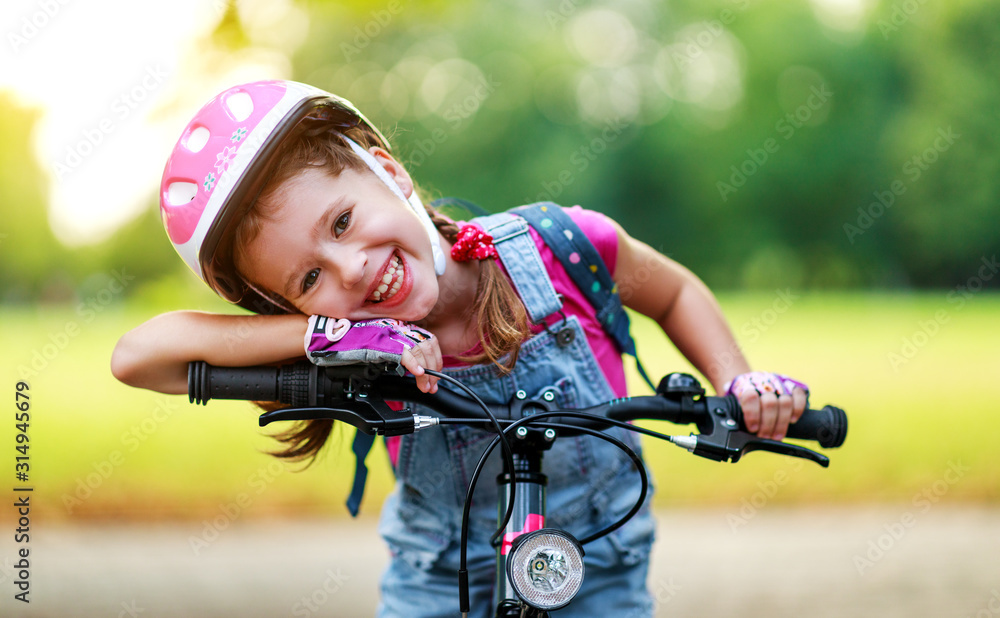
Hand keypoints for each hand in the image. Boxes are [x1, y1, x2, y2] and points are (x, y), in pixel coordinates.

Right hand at [305, 316, 440, 391]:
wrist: (330, 338)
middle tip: (431, 387)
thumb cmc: (349, 345)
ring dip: (427, 371)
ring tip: (424, 386)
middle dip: (434, 369)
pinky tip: (417, 374)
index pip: (427, 340)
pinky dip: (414, 364)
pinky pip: (404, 352)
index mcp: (398, 330)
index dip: (435, 360)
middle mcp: (397, 329)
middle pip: (428, 345)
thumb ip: (395, 355)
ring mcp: (390, 333)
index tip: (433, 377)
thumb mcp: (378, 350)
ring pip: (420, 349)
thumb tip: (412, 370)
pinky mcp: (381, 341)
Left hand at [725, 372, 808, 440]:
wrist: (753, 384)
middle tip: (765, 436)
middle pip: (770, 403)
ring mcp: (780, 384)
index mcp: (747, 386)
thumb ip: (737, 415)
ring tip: (776, 435)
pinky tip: (792, 420)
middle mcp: (765, 384)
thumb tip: (735, 431)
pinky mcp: (793, 386)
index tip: (753, 429)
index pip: (750, 397)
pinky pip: (800, 396)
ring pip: (786, 402)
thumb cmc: (745, 402)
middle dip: (768, 424)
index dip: (752, 415)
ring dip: (782, 423)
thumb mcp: (735, 406)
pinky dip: (798, 410)